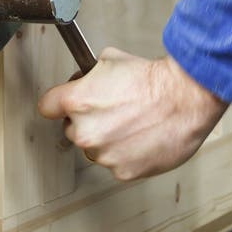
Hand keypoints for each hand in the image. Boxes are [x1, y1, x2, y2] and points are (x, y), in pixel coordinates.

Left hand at [38, 47, 227, 180]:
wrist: (184, 98)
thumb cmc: (152, 79)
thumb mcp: (110, 60)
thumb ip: (90, 77)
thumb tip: (86, 81)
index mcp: (77, 102)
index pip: (47, 106)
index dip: (57, 103)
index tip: (64, 104)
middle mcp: (85, 131)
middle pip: (72, 130)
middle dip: (87, 121)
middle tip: (111, 111)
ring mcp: (104, 154)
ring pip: (96, 149)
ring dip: (108, 140)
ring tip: (132, 125)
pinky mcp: (123, 171)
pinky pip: (117, 163)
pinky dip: (127, 154)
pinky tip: (142, 138)